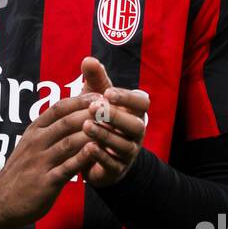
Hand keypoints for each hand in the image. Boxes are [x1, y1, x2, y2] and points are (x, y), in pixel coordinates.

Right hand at [0, 93, 102, 228]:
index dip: (80, 100)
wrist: (0, 200)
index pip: (58, 108)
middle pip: (66, 122)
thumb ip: (49, 130)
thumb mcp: (30, 144)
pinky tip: (96, 152)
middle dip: (91, 114)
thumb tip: (72, 113)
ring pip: (69, 142)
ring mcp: (41, 162)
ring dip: (91, 134)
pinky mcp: (46, 182)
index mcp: (34, 131)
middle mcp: (36, 143)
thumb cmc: (21, 171)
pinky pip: (68, 167)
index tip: (100, 95)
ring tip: (111, 128)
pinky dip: (83, 158)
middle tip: (111, 109)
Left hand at [78, 56, 148, 187]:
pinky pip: (113, 163)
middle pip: (136, 125)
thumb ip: (95, 79)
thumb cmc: (98, 118)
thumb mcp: (95, 97)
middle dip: (116, 116)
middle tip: (94, 108)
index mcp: (134, 112)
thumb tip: (88, 59)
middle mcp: (135, 132)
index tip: (107, 92)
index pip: (141, 103)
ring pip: (123, 145)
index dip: (127, 98)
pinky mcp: (117, 169)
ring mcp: (128, 152)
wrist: (92, 154)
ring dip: (105, 135)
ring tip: (86, 126)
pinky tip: (87, 147)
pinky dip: (101, 155)